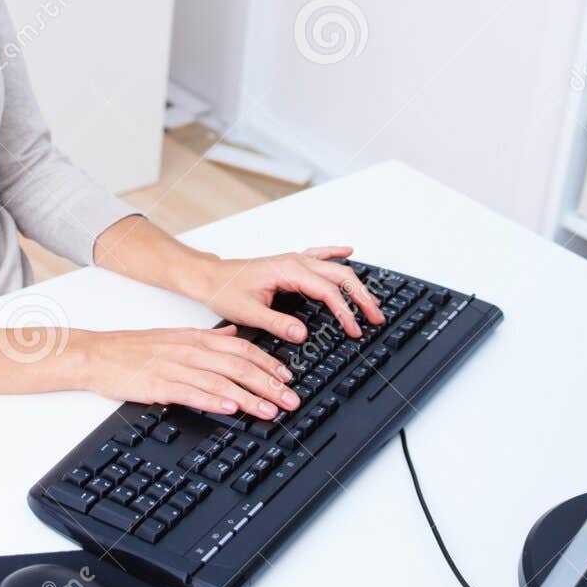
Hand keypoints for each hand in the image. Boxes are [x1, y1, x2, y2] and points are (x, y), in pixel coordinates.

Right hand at [73, 325, 303, 420]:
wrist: (97, 353)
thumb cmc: (134, 348)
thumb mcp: (176, 336)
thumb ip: (208, 336)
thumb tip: (234, 333)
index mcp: (196, 338)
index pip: (242, 348)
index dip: (268, 363)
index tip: (289, 376)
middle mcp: (190, 350)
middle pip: (239, 365)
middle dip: (269, 383)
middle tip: (291, 399)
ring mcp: (175, 367)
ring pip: (221, 380)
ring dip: (250, 396)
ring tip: (270, 410)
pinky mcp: (159, 384)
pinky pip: (191, 392)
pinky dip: (214, 400)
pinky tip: (231, 408)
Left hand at [188, 244, 385, 342]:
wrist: (210, 277)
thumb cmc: (225, 290)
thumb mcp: (248, 312)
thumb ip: (276, 323)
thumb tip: (301, 334)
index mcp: (288, 271)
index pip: (327, 291)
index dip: (344, 311)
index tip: (354, 329)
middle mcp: (295, 261)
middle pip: (340, 275)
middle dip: (361, 297)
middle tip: (376, 317)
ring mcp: (295, 260)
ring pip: (335, 267)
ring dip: (356, 283)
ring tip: (372, 300)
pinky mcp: (292, 264)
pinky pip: (321, 255)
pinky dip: (337, 254)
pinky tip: (349, 252)